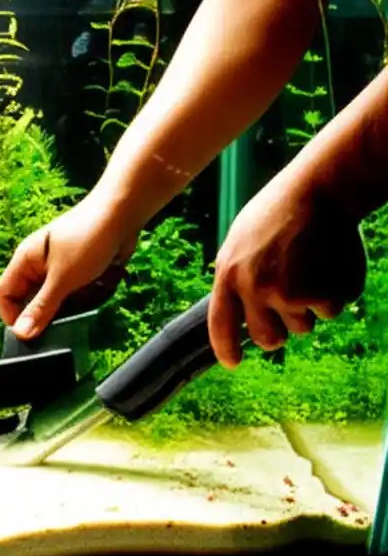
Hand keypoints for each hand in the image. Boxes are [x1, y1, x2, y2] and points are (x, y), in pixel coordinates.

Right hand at [0, 191, 138, 339]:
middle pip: (28, 301)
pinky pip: (73, 295)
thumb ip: (41, 307)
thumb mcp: (64, 277)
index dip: (13, 316)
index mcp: (25, 261)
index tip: (32, 334)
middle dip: (45, 314)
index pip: (4, 295)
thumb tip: (20, 333)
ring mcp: (58, 269)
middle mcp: (37, 266)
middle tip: (64, 323)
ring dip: (68, 306)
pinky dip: (83, 299)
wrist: (123, 213)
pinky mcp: (77, 273)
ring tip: (86, 300)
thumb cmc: (89, 238)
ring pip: (53, 301)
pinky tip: (95, 293)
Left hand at [208, 171, 366, 367]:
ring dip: (307, 307)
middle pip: (267, 339)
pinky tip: (328, 264)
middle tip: (286, 312)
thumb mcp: (239, 242)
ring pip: (302, 327)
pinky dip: (333, 294)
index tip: (232, 363)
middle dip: (277, 333)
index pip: (221, 325)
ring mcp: (291, 296)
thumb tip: (237, 311)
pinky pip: (330, 311)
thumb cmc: (277, 215)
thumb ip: (236, 277)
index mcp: (229, 276)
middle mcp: (256, 291)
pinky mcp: (324, 296)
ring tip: (309, 269)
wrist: (318, 192)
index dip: (226, 349)